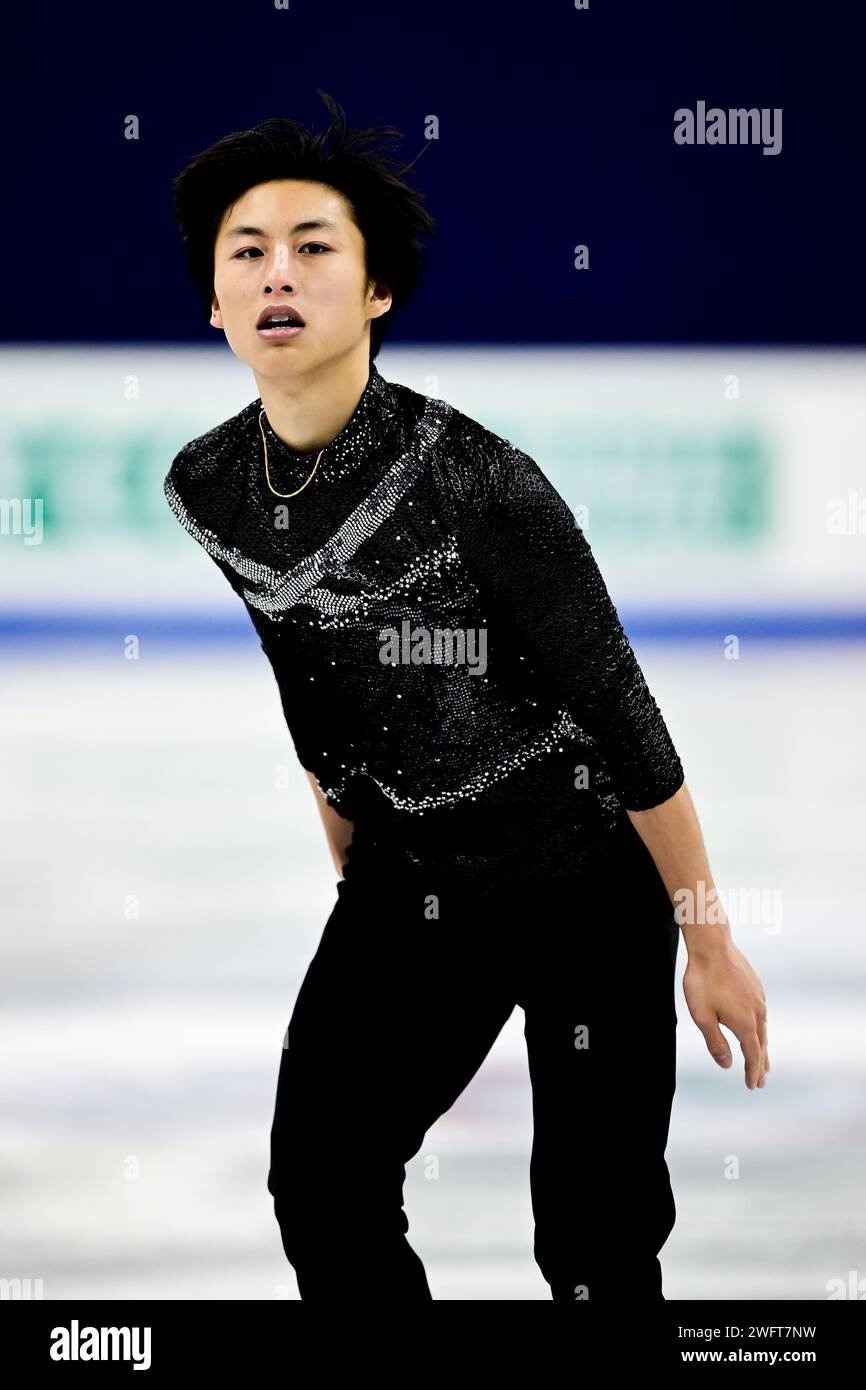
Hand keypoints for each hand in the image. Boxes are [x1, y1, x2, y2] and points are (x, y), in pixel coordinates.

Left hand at [683, 940, 768, 1088]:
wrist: (712, 946)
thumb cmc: (703, 981)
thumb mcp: (702, 1017)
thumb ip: (715, 1043)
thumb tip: (727, 1065)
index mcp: (745, 1024)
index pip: (753, 1056)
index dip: (753, 1072)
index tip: (753, 1086)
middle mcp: (757, 1013)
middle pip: (762, 1045)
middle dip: (761, 1065)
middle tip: (761, 1081)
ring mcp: (759, 998)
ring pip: (764, 1029)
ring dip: (763, 1047)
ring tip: (763, 1059)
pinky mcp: (756, 987)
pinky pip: (761, 1014)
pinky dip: (760, 1028)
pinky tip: (756, 1027)